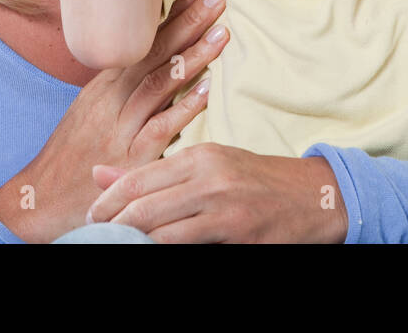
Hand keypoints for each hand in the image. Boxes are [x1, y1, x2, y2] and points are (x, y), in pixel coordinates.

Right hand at [0, 0, 230, 242]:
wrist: (38, 199)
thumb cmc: (72, 156)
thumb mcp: (91, 112)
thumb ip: (122, 89)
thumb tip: (156, 63)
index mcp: (104, 85)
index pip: (142, 40)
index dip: (170, 13)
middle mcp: (111, 99)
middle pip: (154, 52)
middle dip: (188, 22)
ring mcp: (120, 128)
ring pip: (159, 84)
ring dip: (193, 56)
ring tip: (222, 33)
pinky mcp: (129, 160)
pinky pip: (159, 129)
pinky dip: (184, 109)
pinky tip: (206, 91)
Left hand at [86, 143, 348, 242]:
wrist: (316, 197)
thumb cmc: (257, 181)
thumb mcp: (210, 166)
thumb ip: (155, 172)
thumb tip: (100, 174)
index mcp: (199, 156)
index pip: (138, 179)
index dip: (107, 202)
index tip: (91, 216)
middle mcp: (209, 177)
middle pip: (142, 207)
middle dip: (112, 226)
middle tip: (95, 236)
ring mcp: (224, 208)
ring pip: (161, 231)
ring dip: (133, 242)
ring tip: (118, 245)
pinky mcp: (238, 234)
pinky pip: (188, 247)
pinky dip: (166, 250)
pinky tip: (154, 251)